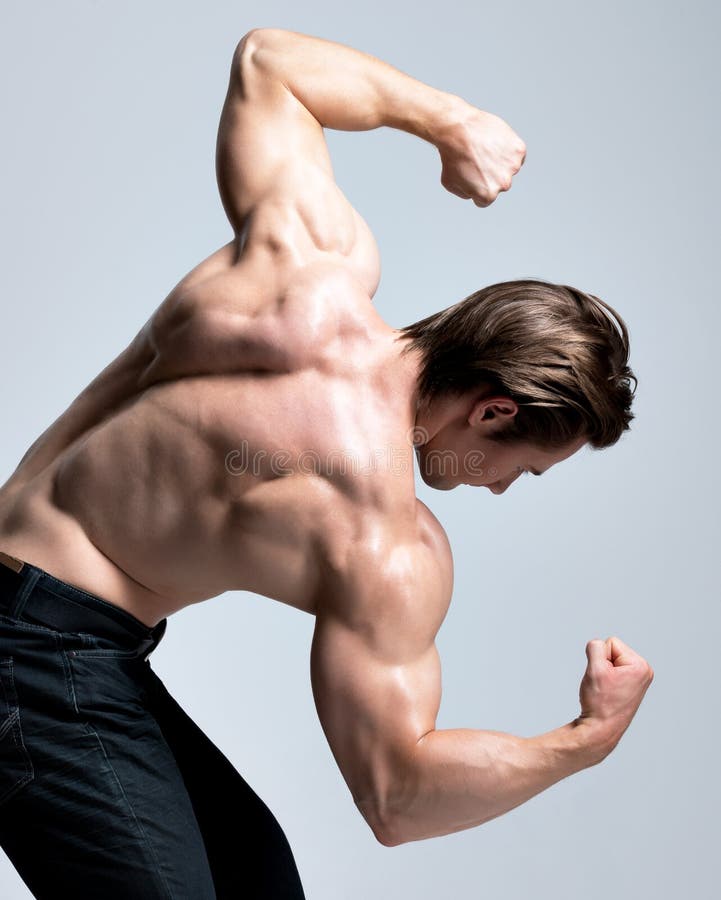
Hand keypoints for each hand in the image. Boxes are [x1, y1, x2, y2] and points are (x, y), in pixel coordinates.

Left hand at [436, 105, 526, 206]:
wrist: (457, 129)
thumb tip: (475, 193)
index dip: (476, 185)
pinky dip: (508, 149)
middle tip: (477, 158)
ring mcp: (512, 166)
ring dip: (500, 161)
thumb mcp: (450, 183)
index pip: (485, 198)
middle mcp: (503, 184)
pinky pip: (517, 154)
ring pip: (508, 168)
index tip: (470, 173)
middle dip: (489, 173)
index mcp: (488, 195)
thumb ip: (466, 193)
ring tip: (485, 148)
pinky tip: (494, 142)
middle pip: (499, 183)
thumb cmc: (451, 155)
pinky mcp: (519, 150)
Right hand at [576, 636, 654, 758]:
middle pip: (612, 650)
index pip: (610, 642)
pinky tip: (608, 693)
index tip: (604, 679)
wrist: (600, 729)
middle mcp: (644, 671)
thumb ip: (595, 647)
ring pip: (610, 660)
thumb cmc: (599, 703)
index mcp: (641, 666)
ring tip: (606, 690)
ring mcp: (639, 679)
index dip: (600, 659)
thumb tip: (597, 644)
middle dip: (602, 665)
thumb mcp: (595, 669)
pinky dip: (605, 679)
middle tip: (604, 686)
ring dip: (603, 672)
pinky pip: (612, 670)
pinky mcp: (631, 685)